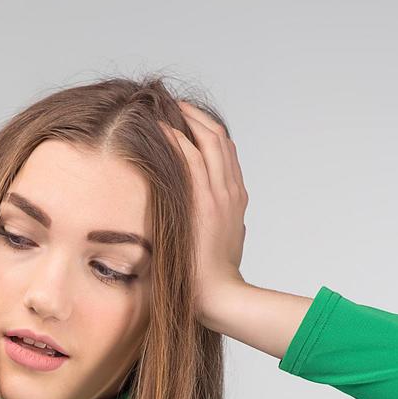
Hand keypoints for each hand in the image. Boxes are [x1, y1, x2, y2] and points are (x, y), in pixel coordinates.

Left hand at [158, 100, 249, 332]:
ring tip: (165, 108)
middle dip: (196, 116)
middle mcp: (231, 189)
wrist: (220, 293)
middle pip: (218, 138)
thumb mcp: (224, 240)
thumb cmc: (216, 274)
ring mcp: (219, 193)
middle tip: (175, 105)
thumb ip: (220, 222)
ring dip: (186, 120)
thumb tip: (213, 218)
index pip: (226, 151)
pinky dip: (176, 139)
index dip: (208, 131)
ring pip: (207, 140)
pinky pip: (189, 159)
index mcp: (236, 196)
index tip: (189, 120)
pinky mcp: (203, 201)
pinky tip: (161, 129)